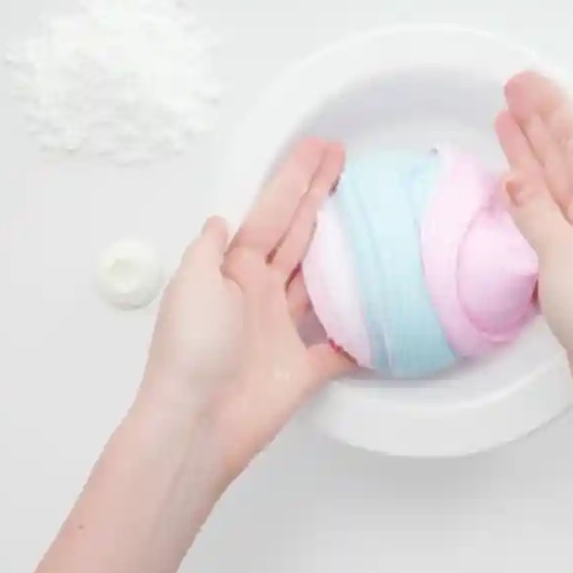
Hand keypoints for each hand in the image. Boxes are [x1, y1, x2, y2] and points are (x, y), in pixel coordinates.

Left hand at [139, 138, 351, 474]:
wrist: (198, 422)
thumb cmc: (191, 351)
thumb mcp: (191, 283)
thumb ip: (209, 249)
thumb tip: (219, 219)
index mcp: (234, 271)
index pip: (272, 214)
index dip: (296, 180)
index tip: (321, 150)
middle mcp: (261, 295)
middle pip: (299, 237)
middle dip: (321, 198)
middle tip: (346, 164)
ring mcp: (283, 331)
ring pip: (322, 282)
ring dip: (344, 252)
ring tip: (370, 220)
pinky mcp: (304, 368)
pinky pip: (340, 345)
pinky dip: (360, 332)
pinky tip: (381, 310)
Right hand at [495, 71, 572, 428]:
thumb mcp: (565, 255)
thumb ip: (536, 212)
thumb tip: (512, 175)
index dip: (549, 107)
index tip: (521, 82)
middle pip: (567, 157)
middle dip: (538, 124)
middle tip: (509, 94)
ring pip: (555, 187)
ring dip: (531, 156)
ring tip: (507, 126)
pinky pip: (548, 220)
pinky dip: (528, 199)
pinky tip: (514, 191)